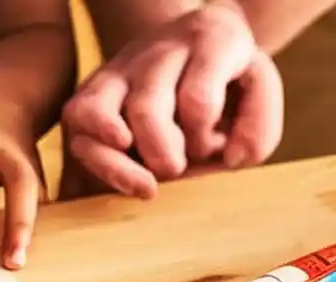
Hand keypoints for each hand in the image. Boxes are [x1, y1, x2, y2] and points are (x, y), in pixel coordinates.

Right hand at [60, 0, 281, 198]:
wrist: (193, 44)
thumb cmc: (226, 82)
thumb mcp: (259, 90)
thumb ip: (260, 126)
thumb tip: (232, 159)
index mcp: (209, 42)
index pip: (198, 99)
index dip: (205, 137)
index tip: (215, 147)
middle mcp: (158, 51)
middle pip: (147, 107)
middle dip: (161, 152)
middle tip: (175, 168)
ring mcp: (119, 68)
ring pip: (95, 111)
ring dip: (118, 163)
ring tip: (146, 185)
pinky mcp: (92, 90)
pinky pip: (76, 120)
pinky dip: (93, 155)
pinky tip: (122, 172)